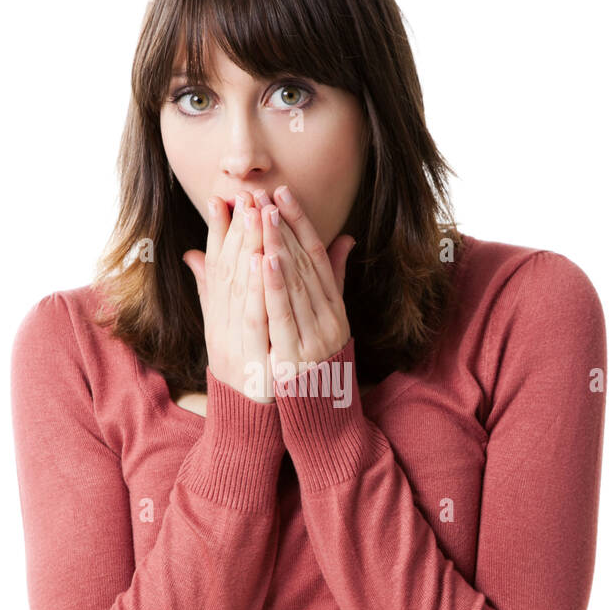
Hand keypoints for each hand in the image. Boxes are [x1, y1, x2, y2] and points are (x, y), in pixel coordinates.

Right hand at [181, 192, 275, 402]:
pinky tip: (266, 260)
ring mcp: (233, 344)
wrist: (245, 427)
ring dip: (247, 247)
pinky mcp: (252, 359)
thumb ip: (215, 294)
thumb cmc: (245, 376)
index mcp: (217, 321)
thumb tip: (193, 254)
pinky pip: (256, 318)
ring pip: (240, 288)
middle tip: (243, 194)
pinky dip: (260, 287)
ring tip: (255, 215)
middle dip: (237, 230)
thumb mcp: (228, 333)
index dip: (219, 233)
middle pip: (227, 272)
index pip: (216, 269)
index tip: (222, 199)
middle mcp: (219, 329)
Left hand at [248, 185, 355, 390]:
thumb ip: (332, 280)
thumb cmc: (319, 366)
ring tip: (264, 217)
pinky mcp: (298, 356)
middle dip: (284, 226)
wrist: (322, 416)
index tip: (282, 193)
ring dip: (278, 246)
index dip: (301, 222)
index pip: (318, 254)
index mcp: (335, 307)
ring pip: (296, 284)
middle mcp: (329, 318)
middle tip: (266, 195)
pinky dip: (274, 285)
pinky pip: (283, 314)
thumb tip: (345, 238)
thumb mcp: (328, 321)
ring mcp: (316, 337)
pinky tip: (263, 259)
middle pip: (305, 264)